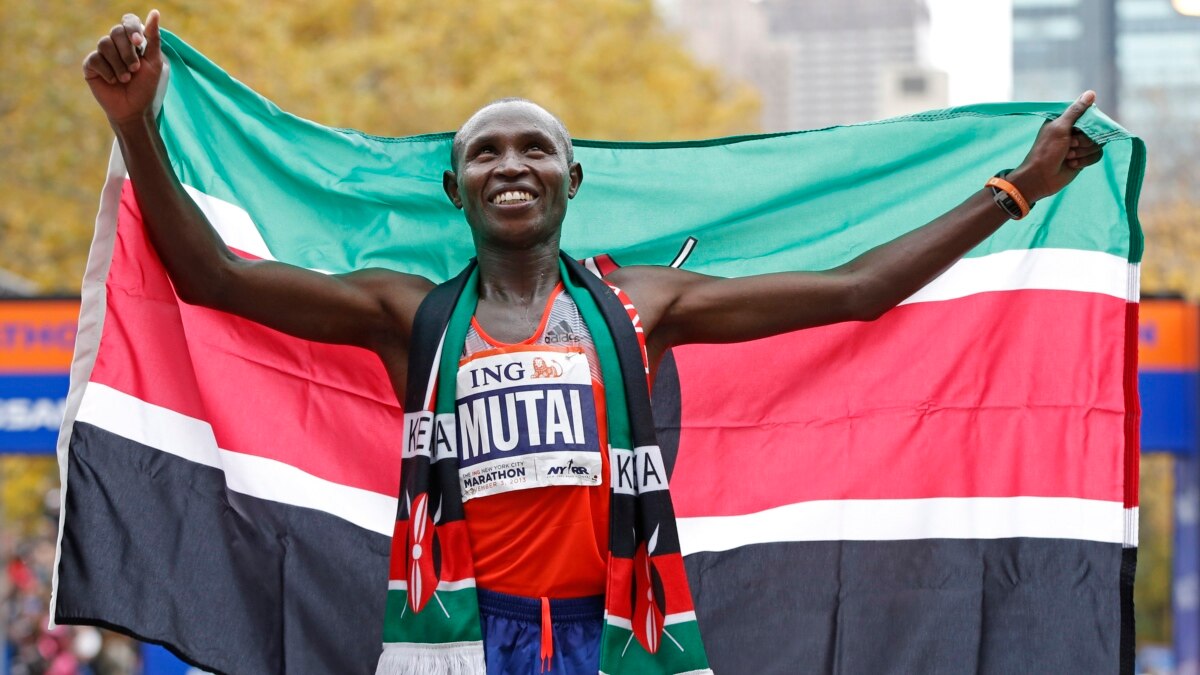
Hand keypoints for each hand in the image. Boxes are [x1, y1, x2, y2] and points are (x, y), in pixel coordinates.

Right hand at [82, 10, 162, 127]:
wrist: (133, 109)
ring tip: (126, 78)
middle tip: (135, 69)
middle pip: (116, 31)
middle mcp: (115, 44)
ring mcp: (102, 53)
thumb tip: (155, 13)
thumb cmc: (145, 86)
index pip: (128, 21)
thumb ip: (153, 38)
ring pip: (104, 43)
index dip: (132, 29)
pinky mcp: (90, 65)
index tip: (140, 43)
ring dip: (119, 64)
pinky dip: (108, 71)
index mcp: (131, 40)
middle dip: (128, 52)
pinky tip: (113, 81)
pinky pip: (95, 58)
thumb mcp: (154, 62)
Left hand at [1008, 91, 1103, 203]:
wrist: (1040, 178)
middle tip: (1069, 145)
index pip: (1088, 115)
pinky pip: (1097, 155)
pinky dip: (1085, 161)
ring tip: (1068, 157)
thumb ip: (1076, 111)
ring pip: (1097, 144)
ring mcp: (1079, 145)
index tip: (1075, 131)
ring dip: (1082, 152)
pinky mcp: (1084, 158)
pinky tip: (1071, 164)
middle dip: (1083, 141)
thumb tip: (1091, 93)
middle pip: (1096, 130)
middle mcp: (1074, 131)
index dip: (1087, 124)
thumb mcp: (1060, 128)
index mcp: (1065, 121)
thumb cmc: (1046, 151)